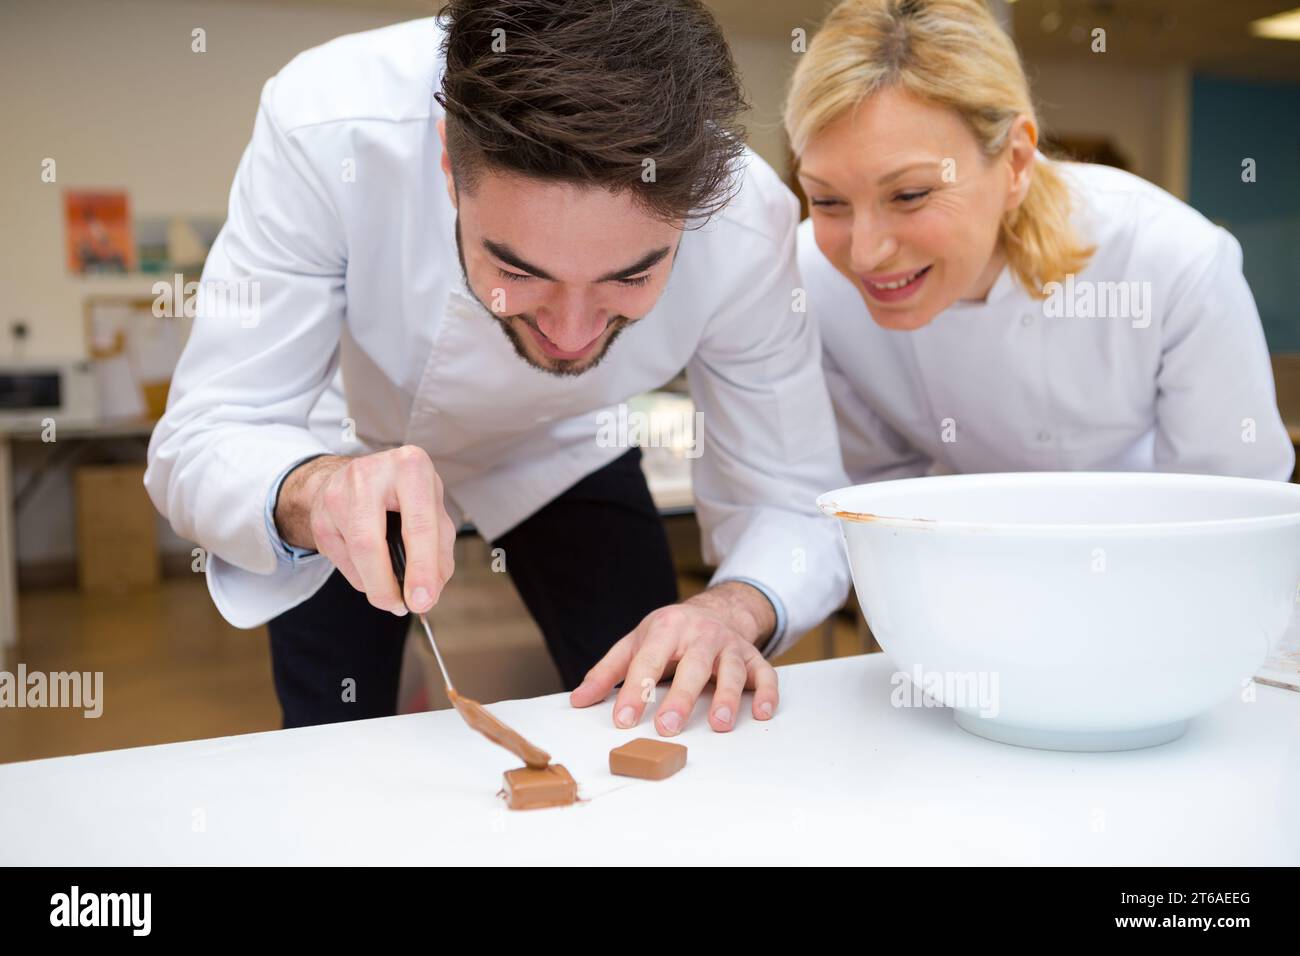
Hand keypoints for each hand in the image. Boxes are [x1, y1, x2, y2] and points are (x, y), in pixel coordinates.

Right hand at [274, 445, 455, 614]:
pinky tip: (373, 570)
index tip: (423, 600)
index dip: (422, 568)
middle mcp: (370, 473)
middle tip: (400, 607)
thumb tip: (428, 593)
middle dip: (385, 585)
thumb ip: (439, 551)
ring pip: (353, 554)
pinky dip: (362, 575)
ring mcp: (338, 492)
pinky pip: (341, 559)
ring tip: (391, 592)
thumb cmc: (405, 495)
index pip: (418, 525)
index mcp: (410, 466)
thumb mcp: (433, 511)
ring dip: (375, 584)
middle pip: (370, 543)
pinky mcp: (320, 514)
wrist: (361, 477)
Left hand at [570, 582, 778, 734]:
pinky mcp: (753, 657)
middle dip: (681, 698)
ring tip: (720, 724)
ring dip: (728, 697)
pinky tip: (762, 713)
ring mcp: (730, 646)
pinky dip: (767, 693)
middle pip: (693, 666)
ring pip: (732, 670)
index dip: (636, 691)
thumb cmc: (669, 634)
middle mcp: (702, 635)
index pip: (649, 661)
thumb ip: (607, 672)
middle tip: (667, 728)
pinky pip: (766, 674)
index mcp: (667, 628)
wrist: (715, 610)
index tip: (624, 720)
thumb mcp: (635, 643)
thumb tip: (579, 700)